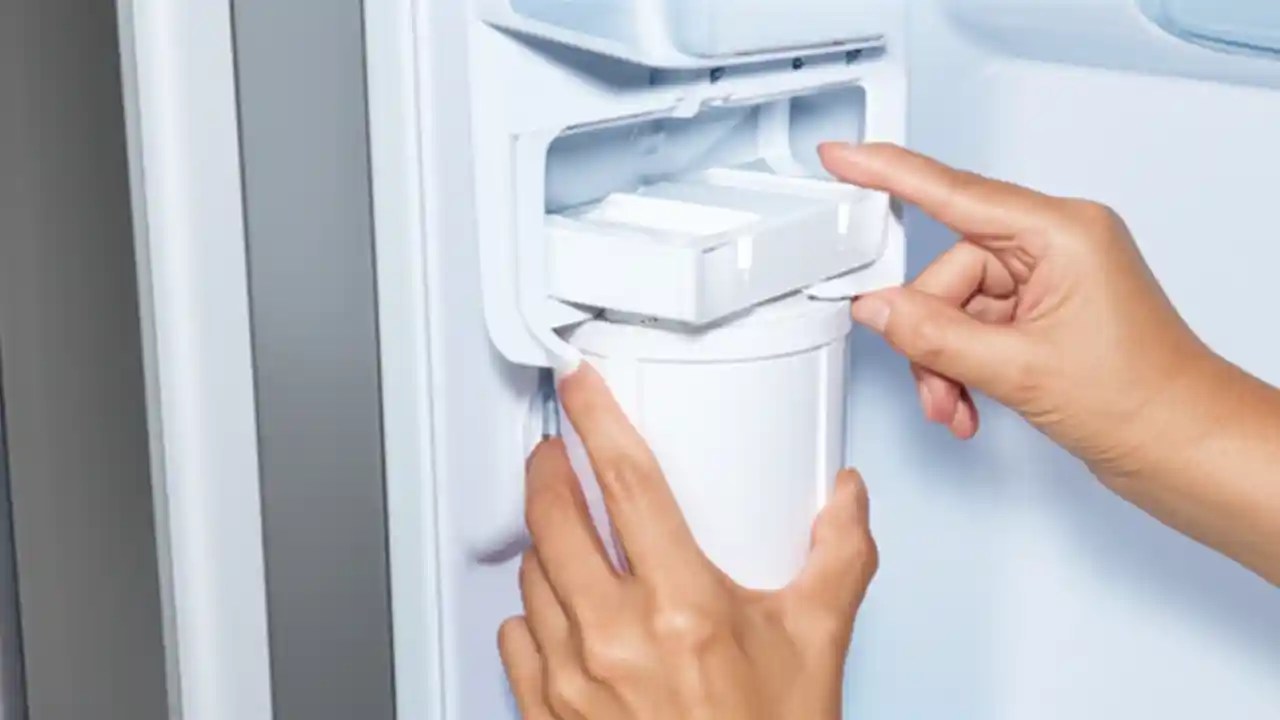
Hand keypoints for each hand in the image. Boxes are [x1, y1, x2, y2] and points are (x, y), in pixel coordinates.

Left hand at [499, 365, 877, 719]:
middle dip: (547, 471)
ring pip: (530, 578)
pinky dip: (528, 613)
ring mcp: (574, 680)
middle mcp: (616, 639)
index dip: (595, 419)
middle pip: (554, 520)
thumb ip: (837, 559)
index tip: (579, 386)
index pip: (625, 482)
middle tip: (557, 452)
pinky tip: (552, 610)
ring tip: (563, 532)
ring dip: (541, 542)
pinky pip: (516, 641)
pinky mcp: (549, 716)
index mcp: (682, 607)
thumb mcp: (815, 647)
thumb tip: (846, 500)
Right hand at [820, 142, 1216, 478]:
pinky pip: (977, 325)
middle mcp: (1059, 245)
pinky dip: (963, 365)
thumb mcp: (1019, 369)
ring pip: (958, 306)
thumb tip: (878, 309)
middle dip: (930, 333)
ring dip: (945, 360)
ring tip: (955, 404)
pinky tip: (970, 402)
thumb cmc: (1142, 400)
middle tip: (933, 381)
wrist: (1186, 447)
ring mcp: (1054, 278)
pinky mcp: (1049, 310)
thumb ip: (934, 336)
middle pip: (950, 270)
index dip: (889, 173)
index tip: (846, 157)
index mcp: (1063, 232)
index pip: (955, 193)